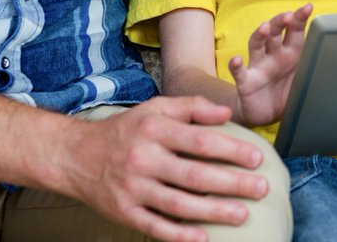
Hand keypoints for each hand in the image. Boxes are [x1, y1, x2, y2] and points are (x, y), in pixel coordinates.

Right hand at [61, 96, 270, 241]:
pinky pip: (155, 226)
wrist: (76, 156)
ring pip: (179, 204)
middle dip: (232, 184)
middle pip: (194, 175)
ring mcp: (132, 189)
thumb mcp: (155, 109)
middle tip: (261, 188)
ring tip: (242, 214)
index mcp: (154, 131)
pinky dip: (179, 235)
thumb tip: (227, 113)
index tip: (258, 157)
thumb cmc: (126, 130)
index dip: (231, 150)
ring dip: (213, 212)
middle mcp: (143, 159)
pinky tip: (204, 238)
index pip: (199, 141)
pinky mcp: (123, 212)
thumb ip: (192, 107)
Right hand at [229, 3, 311, 126]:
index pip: (295, 30)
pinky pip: (239, 71)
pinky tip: (235, 59)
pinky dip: (236, 65)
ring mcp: (259, 66)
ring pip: (256, 45)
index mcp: (291, 51)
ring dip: (260, 35)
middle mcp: (274, 54)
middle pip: (274, 32)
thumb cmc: (289, 92)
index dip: (300, 17)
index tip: (308, 7)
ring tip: (265, 27)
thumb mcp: (306, 79)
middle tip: (287, 16)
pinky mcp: (246, 81)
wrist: (268, 115)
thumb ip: (318, 68)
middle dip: (280, 22)